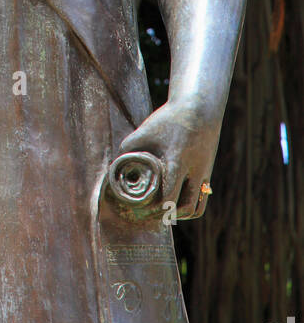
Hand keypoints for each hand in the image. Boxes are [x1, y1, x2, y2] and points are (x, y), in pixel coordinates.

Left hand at [117, 97, 220, 220]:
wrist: (199, 108)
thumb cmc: (169, 118)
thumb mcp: (145, 130)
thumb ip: (128, 148)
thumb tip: (114, 166)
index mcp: (177, 162)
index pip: (168, 198)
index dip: (154, 208)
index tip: (141, 207)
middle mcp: (193, 172)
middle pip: (184, 208)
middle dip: (166, 214)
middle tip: (150, 213)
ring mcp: (203, 174)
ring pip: (195, 209)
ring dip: (179, 214)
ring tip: (163, 210)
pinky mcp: (207, 173)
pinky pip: (202, 201)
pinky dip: (190, 208)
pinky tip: (176, 203)